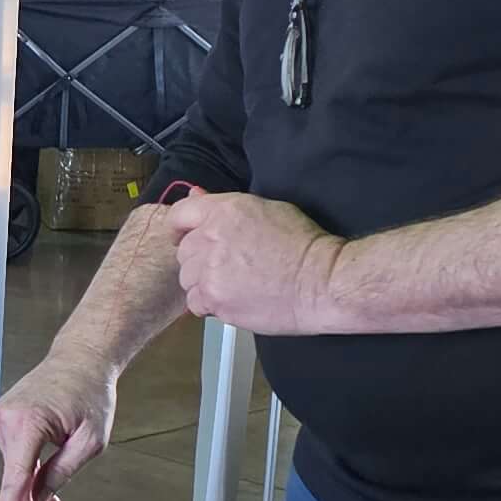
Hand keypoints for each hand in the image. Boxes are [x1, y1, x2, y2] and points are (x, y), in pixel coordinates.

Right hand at [0, 349, 116, 500]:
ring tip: (50, 488)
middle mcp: (7, 417)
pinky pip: (12, 452)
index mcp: (29, 422)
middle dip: (27, 498)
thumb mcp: (90, 441)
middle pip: (13, 474)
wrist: (80, 359)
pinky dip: (25, 465)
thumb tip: (39, 499)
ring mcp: (0, 416)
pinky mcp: (2, 416)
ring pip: (12, 465)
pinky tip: (40, 469)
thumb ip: (62, 473)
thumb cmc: (90, 392)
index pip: (16, 474)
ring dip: (28, 482)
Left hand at [164, 189, 345, 332]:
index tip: (186, 237)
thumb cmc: (303, 245)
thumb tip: (195, 195)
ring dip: (203, 282)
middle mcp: (210, 237)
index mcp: (223, 210)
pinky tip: (232, 300)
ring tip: (234, 285)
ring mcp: (210, 270)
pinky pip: (195, 303)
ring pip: (187, 278)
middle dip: (199, 259)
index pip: (179, 214)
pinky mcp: (215, 298)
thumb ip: (225, 206)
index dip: (181, 228)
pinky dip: (208, 304)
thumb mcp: (266, 209)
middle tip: (228, 267)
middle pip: (184, 250)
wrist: (321, 282)